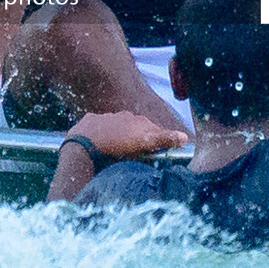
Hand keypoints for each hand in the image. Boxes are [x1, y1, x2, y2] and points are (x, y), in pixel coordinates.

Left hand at [66, 112, 188, 162]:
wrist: (84, 144)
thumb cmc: (116, 146)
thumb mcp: (142, 144)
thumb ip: (163, 139)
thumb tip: (184, 136)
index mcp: (138, 121)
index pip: (154, 130)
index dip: (158, 140)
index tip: (158, 150)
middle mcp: (124, 115)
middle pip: (138, 127)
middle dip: (141, 136)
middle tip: (140, 151)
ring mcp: (107, 116)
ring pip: (120, 125)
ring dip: (123, 133)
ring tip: (121, 147)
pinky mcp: (91, 119)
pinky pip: (101, 124)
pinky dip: (104, 131)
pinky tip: (102, 140)